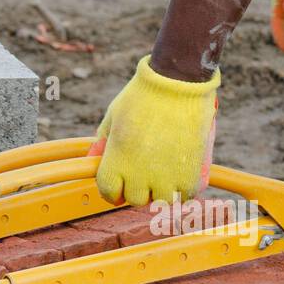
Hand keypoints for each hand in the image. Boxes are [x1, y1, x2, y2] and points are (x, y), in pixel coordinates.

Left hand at [89, 55, 219, 205]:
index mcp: (117, 160)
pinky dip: (184, 187)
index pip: (109, 193)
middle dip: (138, 187)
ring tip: (166, 170)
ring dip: (162, 189)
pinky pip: (185, 195)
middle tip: (147, 169)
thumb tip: (92, 161)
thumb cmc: (142, 96)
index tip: (120, 183)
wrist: (177, 83)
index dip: (113, 189)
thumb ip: (102, 143)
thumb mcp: (114, 117)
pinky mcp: (190, 175)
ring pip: (161, 201)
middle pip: (135, 199)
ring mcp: (166, 177)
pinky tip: (183, 169)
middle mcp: (139, 174)